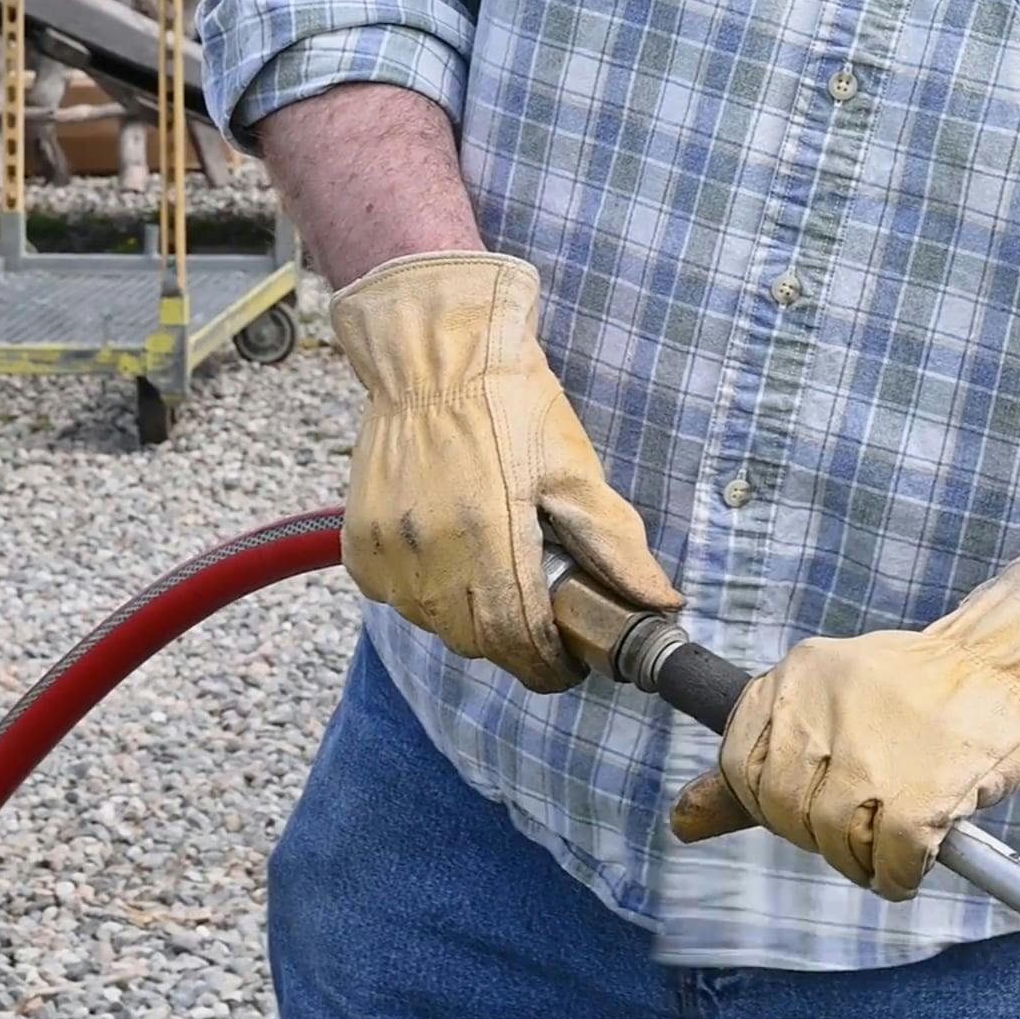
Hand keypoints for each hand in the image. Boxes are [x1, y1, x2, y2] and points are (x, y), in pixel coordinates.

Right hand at [331, 251, 680, 693]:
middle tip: (536, 607)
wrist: (433, 352)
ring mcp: (389, 551)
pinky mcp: (360, 542)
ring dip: (469, 617)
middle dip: (514, 639)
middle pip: (478, 644)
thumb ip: (614, 545)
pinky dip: (424, 592)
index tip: (567, 660)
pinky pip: (396, 597)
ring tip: (491, 565)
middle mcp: (431, 554)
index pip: (519, 645)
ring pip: (435, 625)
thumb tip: (659, 603)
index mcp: (490, 538)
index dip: (549, 665)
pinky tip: (447, 551)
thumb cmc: (508, 400)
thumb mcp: (573, 467)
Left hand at [670, 556, 1019, 897]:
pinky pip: (891, 863)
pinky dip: (900, 875)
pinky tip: (917, 857)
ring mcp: (874, 754)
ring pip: (833, 841)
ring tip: (891, 837)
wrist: (1012, 664)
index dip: (771, 799)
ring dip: (862, 857)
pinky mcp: (924, 793)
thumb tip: (681, 822)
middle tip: (859, 821)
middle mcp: (825, 709)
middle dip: (817, 832)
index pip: (739, 765)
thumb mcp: (828, 700)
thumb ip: (755, 761)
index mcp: (797, 676)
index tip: (809, 798)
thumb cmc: (918, 691)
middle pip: (784, 811)